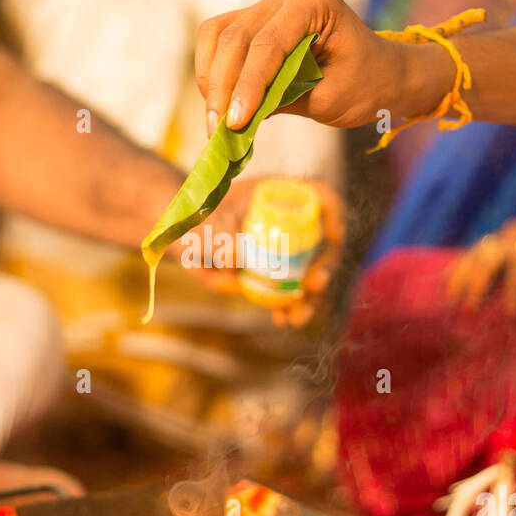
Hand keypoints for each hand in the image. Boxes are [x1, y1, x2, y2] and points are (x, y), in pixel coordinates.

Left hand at [181, 177, 344, 326]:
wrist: (181, 234)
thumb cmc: (194, 216)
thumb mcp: (202, 224)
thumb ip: (217, 237)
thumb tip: (234, 259)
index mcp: (278, 196)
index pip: (320, 196)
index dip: (333, 213)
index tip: (333, 236)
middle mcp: (288, 221)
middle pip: (322, 241)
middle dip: (324, 266)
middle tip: (314, 286)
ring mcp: (284, 249)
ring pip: (308, 273)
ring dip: (308, 297)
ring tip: (298, 317)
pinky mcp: (274, 272)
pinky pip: (290, 291)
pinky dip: (288, 306)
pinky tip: (283, 319)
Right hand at [195, 0, 436, 133]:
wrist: (381, 71)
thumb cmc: (365, 84)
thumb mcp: (327, 99)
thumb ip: (282, 101)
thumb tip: (234, 119)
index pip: (269, 44)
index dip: (247, 85)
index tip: (234, 123)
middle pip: (235, 37)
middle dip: (222, 87)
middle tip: (216, 131)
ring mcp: (268, 0)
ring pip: (218, 35)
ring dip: (211, 79)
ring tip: (215, 122)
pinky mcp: (255, 15)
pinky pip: (219, 38)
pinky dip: (213, 70)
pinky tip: (218, 103)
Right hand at [445, 207, 515, 314]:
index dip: (515, 290)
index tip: (511, 316)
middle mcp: (511, 237)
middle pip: (490, 260)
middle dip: (478, 285)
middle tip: (469, 311)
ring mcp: (496, 239)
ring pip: (474, 257)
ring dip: (461, 279)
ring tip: (450, 302)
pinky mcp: (488, 243)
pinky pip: (469, 255)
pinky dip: (456, 269)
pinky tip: (443, 284)